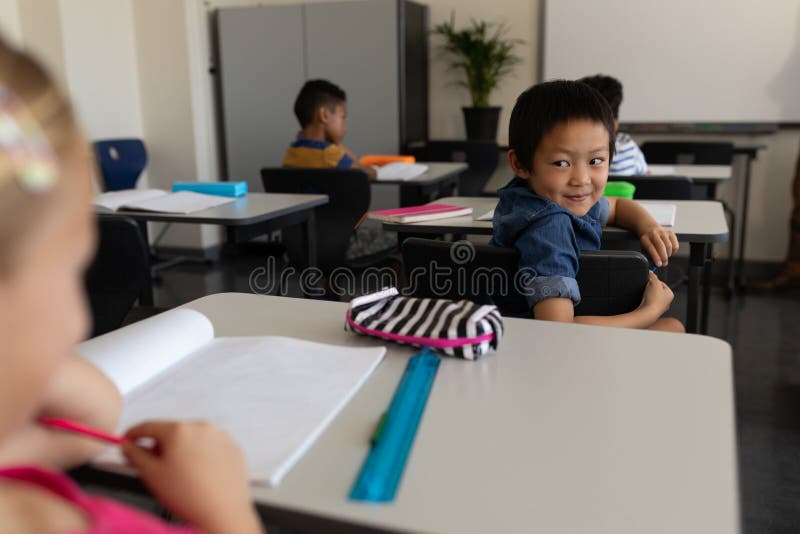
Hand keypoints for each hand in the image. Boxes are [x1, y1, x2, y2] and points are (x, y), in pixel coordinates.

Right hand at [122, 421, 261, 533]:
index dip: (134, 434)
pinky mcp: (234, 448)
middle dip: (161, 447)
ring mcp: (221, 437)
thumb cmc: (187, 495)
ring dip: (183, 451)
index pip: (149, 426)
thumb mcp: (150, 475)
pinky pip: (212, 448)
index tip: (128, 441)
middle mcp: (202, 427)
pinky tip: (200, 476)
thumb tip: (129, 446)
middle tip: (154, 466)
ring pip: (193, 440)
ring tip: (181, 476)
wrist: (223, 512)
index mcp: (179, 431)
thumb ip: (135, 455)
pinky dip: (203, 457)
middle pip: (173, 432)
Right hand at [639, 271, 674, 316]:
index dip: (654, 281)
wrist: (647, 313)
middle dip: (651, 288)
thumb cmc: (654, 300)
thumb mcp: (654, 282)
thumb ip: (653, 276)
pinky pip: (648, 302)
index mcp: (670, 294)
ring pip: (652, 296)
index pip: (662, 283)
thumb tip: (651, 272)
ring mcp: (660, 307)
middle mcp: (667, 301)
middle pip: (657, 290)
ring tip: (644, 295)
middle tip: (646, 288)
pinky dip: (645, 300)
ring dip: (647, 294)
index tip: (649, 281)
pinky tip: (643, 300)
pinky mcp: (653, 310)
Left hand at [640, 225, 678, 266]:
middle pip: (661, 246)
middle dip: (663, 257)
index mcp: (645, 238)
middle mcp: (653, 234)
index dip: (656, 257)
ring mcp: (663, 233)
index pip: (650, 248)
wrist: (650, 230)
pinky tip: (669, 252)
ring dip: (668, 254)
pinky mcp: (671, 233)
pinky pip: (675, 244)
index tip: (659, 264)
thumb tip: (655, 264)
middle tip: (664, 263)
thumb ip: (648, 257)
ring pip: (669, 245)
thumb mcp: (644, 250)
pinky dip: (673, 251)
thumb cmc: (648, 243)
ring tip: (665, 257)